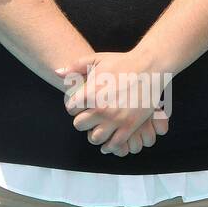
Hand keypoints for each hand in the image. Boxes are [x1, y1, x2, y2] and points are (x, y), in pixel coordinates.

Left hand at [55, 52, 169, 156]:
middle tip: (88, 118)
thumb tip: (58, 73)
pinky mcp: (130, 126)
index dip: (74, 106)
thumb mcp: (97, 59)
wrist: (149, 67)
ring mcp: (116, 119)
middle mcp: (101, 108)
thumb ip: (75, 66)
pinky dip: (110, 147)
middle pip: (79, 125)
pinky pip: (115, 144)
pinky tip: (108, 144)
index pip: (70, 108)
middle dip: (82, 121)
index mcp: (90, 93)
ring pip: (95, 138)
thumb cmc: (122, 62)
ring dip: (94, 134)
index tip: (80, 105)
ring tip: (98, 129)